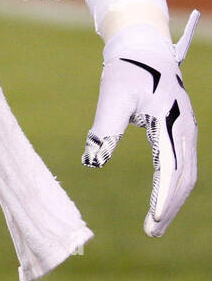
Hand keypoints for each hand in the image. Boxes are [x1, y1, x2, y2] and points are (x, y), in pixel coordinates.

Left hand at [83, 14, 199, 236]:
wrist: (143, 49)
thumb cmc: (127, 70)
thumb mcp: (113, 94)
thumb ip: (105, 126)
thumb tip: (92, 160)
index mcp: (171, 122)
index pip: (172, 169)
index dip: (164, 197)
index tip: (154, 221)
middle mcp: (185, 129)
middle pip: (185, 178)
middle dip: (170, 207)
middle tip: (151, 232)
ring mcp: (187, 131)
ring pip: (187, 174)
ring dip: (174, 200)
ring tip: (155, 224)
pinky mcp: (182, 131)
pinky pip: (183, 165)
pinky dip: (175, 187)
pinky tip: (160, 200)